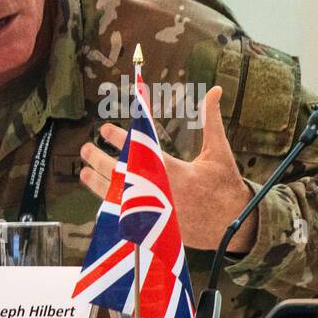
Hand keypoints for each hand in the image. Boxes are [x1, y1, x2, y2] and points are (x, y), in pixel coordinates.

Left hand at [78, 85, 258, 252]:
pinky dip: (110, 205)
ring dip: (98, 184)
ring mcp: (155, 212)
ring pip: (118, 198)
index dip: (120, 139)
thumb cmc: (225, 185)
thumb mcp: (220, 151)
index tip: (105, 130)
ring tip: (84, 171)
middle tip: (86, 148)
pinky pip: (124, 216)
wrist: (233, 224)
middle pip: (121, 176)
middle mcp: (160, 192)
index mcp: (175, 172)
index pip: (139, 152)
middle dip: (100, 161)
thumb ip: (212, 120)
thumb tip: (216, 90)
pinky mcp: (154, 227)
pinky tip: (101, 195)